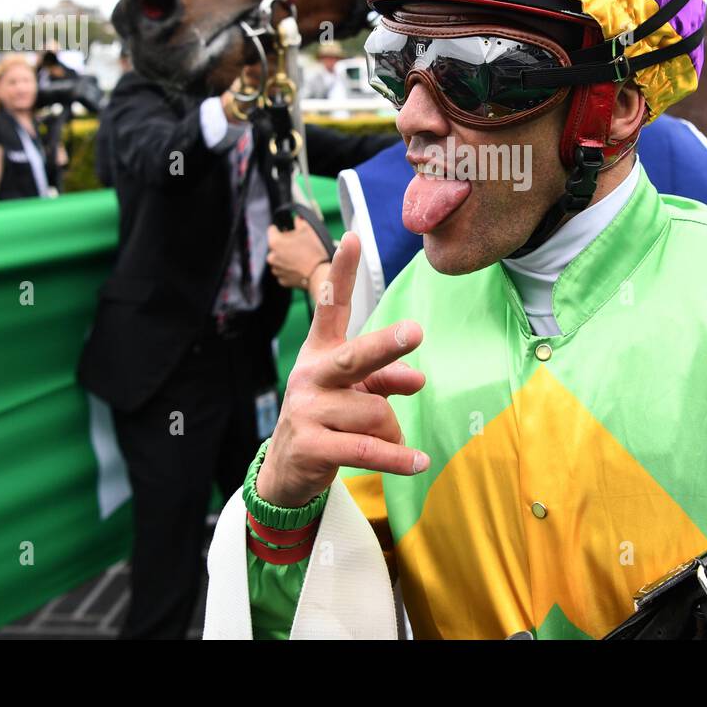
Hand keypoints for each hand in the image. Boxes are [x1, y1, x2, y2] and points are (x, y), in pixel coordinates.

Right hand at [255, 232, 429, 508]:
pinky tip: (419, 462)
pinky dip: (397, 457)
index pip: (331, 307)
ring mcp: (308, 410)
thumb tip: (417, 378)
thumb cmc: (329, 418)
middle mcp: (311, 375)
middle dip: (385, 345)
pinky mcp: (311, 445)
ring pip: (374, 412)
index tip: (353, 238)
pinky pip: (367, 449)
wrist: (287, 469)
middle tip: (416, 332)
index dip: (342, 273)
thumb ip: (386, 379)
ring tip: (391, 443)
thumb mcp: (356, 392)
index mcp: (321, 352)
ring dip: (393, 431)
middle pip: (354, 356)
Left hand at [266, 217, 330, 289]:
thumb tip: (297, 219)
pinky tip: (300, 267)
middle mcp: (271, 257)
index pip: (272, 230)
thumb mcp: (309, 230)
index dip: (281, 229)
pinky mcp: (282, 280)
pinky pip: (284, 271)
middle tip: (299, 245)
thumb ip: (300, 221)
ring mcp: (276, 270)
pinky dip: (290, 269)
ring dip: (286, 257)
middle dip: (285, 244)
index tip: (289, 231)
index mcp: (274, 242)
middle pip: (276, 246)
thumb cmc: (314, 251)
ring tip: (301, 257)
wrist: (320, 274)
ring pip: (279, 259)